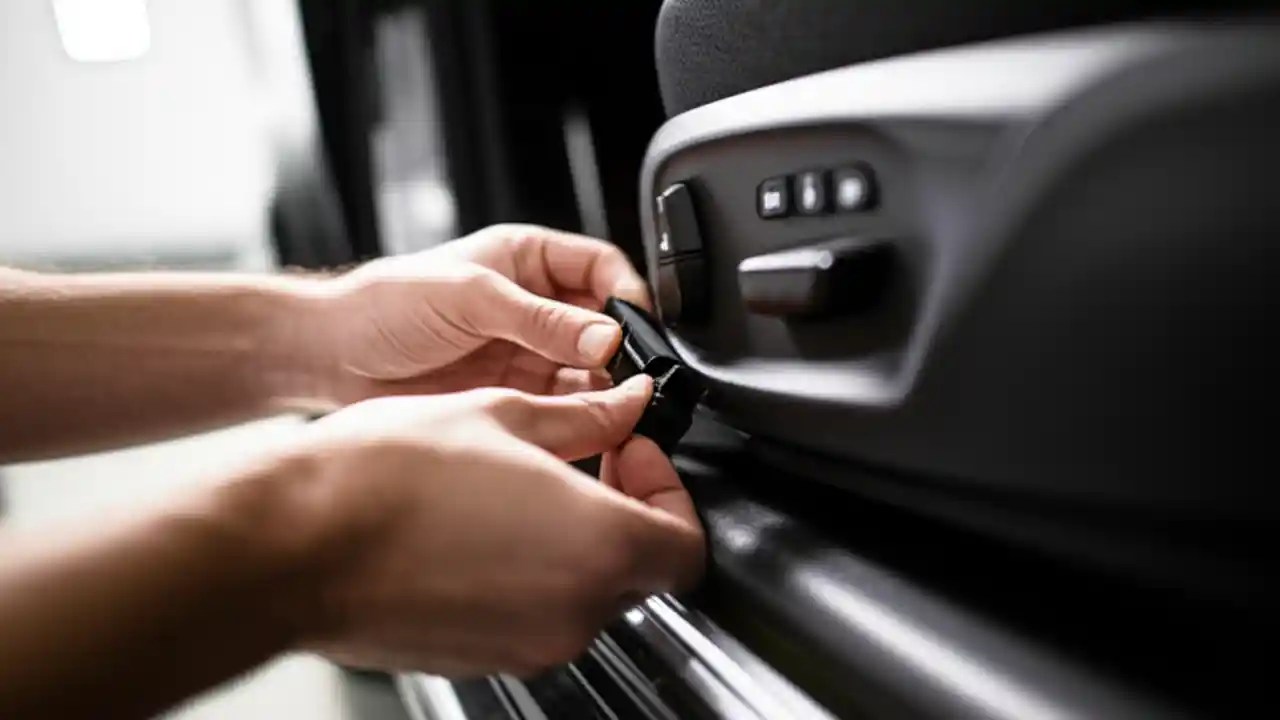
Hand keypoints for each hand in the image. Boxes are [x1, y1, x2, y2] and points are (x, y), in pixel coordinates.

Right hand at [289, 376, 704, 676]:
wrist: (292, 545)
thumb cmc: (384, 479)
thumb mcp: (502, 416)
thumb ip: (585, 418)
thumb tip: (626, 408)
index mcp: (597, 546)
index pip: (687, 541)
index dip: (670, 491)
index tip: (632, 453)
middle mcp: (574, 610)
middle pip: (641, 567)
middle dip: (623, 507)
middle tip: (587, 457)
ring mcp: (529, 644)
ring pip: (586, 591)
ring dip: (574, 539)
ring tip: (522, 483)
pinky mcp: (486, 655)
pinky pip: (535, 613)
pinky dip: (529, 572)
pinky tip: (483, 524)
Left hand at [316, 224, 649, 402]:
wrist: (331, 357)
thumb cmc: (385, 304)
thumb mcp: (470, 297)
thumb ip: (540, 320)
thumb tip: (605, 337)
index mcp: (528, 259)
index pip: (601, 268)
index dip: (627, 293)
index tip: (637, 326)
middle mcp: (534, 305)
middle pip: (604, 323)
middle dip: (621, 348)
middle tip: (628, 374)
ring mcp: (526, 352)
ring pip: (591, 369)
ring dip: (605, 387)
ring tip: (610, 404)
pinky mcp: (514, 395)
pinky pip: (564, 404)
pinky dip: (581, 415)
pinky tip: (584, 424)